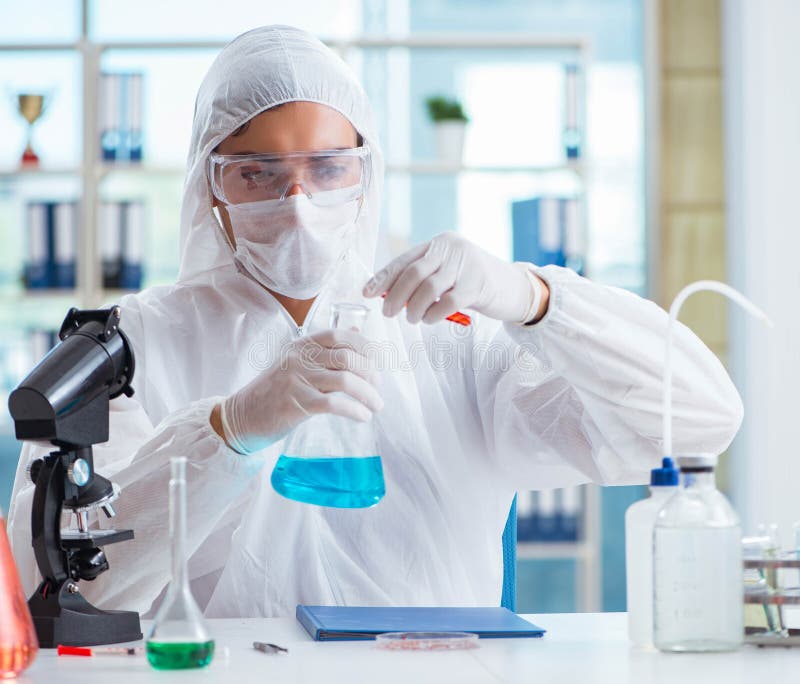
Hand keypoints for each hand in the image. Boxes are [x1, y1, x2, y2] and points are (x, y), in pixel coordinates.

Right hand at [214, 329, 382, 453]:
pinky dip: (355, 410)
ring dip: (368, 395)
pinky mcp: (296, 403)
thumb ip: (326, 350)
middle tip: (378, 388)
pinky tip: (363, 416)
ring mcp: (296, 379)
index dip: (364, 347)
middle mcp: (299, 358)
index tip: (377, 362)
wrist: (243, 415)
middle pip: (347, 357)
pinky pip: (334, 404)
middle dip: (371, 373)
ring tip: (376, 406)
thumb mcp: (298, 362)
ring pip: (345, 380)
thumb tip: (358, 331)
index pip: (340, 335)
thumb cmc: (276, 390)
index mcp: (302, 344)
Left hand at [363, 232, 548, 323]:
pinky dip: (434, 314)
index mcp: (440, 243)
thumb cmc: (475, 284)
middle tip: (388, 313)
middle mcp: (452, 248)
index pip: (405, 259)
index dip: (384, 277)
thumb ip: (425, 279)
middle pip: (413, 272)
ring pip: (428, 288)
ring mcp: (466, 265)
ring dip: (415, 308)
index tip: (367, 293)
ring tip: (413, 319)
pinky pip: (447, 302)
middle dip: (396, 295)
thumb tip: (389, 295)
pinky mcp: (479, 284)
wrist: (516, 287)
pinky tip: (430, 320)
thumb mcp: (449, 274)